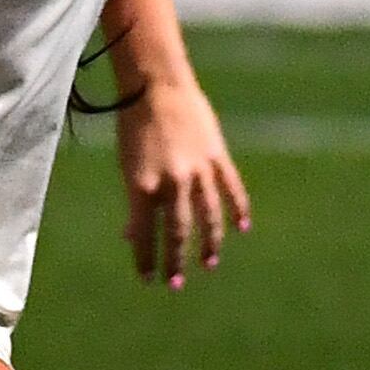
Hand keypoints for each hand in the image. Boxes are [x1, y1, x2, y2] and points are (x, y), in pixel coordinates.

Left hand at [115, 76, 251, 288]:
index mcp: (142, 184)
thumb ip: (135, 200)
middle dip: (176, 259)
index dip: (145, 258)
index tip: (146, 279)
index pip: (143, 233)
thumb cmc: (134, 125)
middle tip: (175, 283)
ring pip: (207, 215)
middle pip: (177, 230)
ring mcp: (198, 169)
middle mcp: (171, 181)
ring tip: (209, 264)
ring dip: (209, 243)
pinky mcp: (217, 156)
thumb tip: (131, 234)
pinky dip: (238, 209)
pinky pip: (231, 189)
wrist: (157, 86)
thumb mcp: (127, 165)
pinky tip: (242, 229)